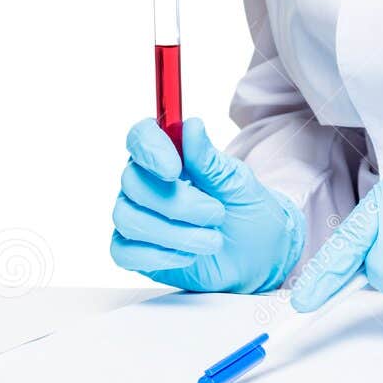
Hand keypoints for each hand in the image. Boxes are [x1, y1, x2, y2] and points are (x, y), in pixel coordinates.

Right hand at [110, 116, 304, 292]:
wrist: (257, 256)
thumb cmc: (247, 211)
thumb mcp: (238, 184)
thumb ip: (210, 160)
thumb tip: (191, 126)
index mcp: (170, 154)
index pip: (141, 136)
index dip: (150, 149)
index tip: (174, 169)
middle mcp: (147, 182)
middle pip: (132, 181)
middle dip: (177, 202)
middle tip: (217, 212)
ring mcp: (138, 216)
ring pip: (128, 218)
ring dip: (173, 233)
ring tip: (212, 240)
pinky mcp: (135, 252)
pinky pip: (124, 252)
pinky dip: (158, 256)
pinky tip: (188, 255)